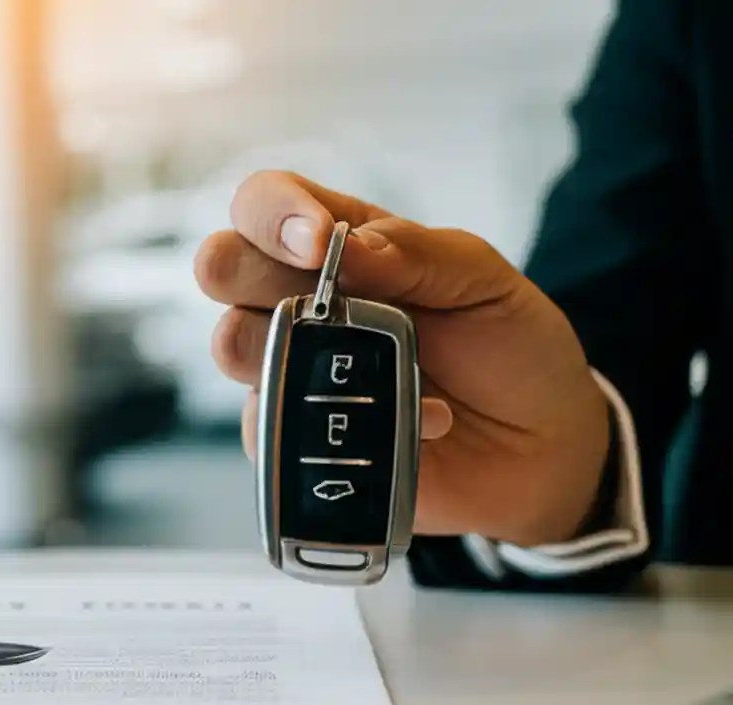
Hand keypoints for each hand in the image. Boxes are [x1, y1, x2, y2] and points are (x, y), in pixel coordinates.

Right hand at [194, 171, 609, 546]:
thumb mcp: (484, 280)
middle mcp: (299, 299)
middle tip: (321, 302)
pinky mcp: (295, 437)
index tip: (318, 243)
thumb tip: (342, 245)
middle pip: (220, 265)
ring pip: (232, 344)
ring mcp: (292, 368)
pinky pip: (271, 428)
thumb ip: (416, 250)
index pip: (265, 202)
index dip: (272, 213)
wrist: (539, 448)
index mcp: (337, 244)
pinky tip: (412, 425)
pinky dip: (342, 428)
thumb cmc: (507, 350)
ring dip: (300, 356)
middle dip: (250, 273)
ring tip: (386, 373)